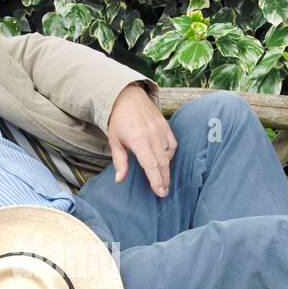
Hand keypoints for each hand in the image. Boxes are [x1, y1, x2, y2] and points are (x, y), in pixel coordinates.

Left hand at [106, 82, 177, 196]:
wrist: (129, 96)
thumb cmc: (120, 119)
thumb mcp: (114, 140)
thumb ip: (119, 161)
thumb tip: (119, 179)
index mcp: (138, 140)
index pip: (150, 164)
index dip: (156, 180)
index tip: (160, 191)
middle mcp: (152, 135)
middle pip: (162, 163)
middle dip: (164, 180)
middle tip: (164, 192)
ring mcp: (161, 130)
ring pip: (168, 155)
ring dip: (167, 170)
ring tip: (165, 182)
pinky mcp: (166, 126)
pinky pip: (172, 145)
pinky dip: (170, 155)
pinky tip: (165, 162)